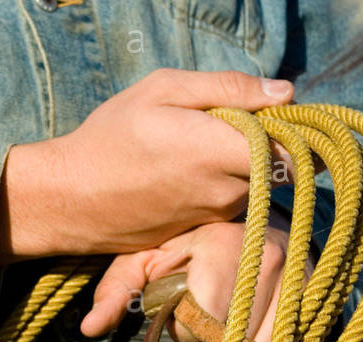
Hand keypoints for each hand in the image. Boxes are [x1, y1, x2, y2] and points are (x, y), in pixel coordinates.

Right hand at [0, 69, 294, 263]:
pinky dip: (217, 185)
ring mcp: (214, 217)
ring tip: (192, 147)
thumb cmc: (112, 137)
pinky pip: (227, 203)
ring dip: (236, 165)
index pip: (292, 150)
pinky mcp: (201, 231)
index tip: (273, 113)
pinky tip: (180, 172)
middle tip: (224, 122)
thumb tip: (285, 92)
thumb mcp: (164, 91)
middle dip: (262, 143)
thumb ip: (229, 89)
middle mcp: (226, 192)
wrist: (71, 199)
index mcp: (222, 152)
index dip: (291, 130)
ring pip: (251, 185)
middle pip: (274, 167)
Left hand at [79, 211, 308, 341]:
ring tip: (232, 318)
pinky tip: (258, 322)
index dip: (184, 331)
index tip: (182, 312)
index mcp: (220, 245)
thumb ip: (118, 288)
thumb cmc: (189, 238)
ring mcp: (301, 272)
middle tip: (207, 315)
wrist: (251, 208)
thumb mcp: (149, 254)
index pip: (200, 326)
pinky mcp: (321, 286)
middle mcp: (268, 255)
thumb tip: (88, 329)